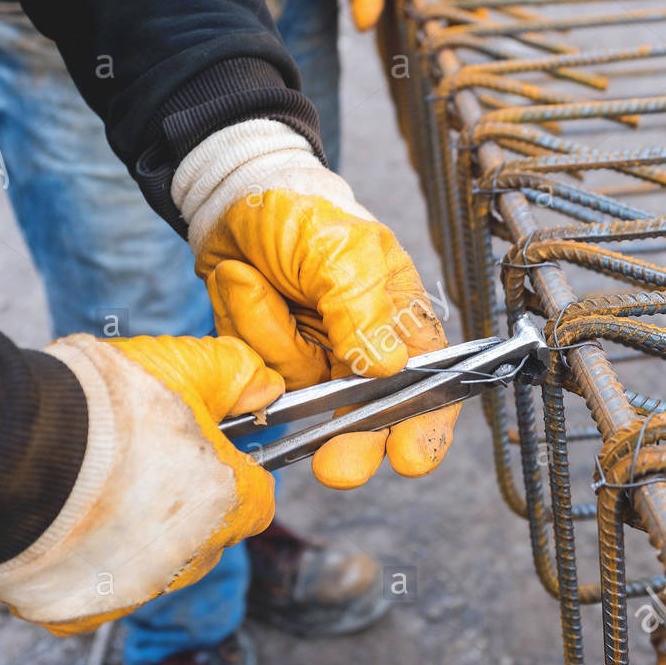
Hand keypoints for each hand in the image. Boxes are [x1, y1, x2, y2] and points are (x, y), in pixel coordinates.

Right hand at [0, 334, 283, 634]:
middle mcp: (190, 557)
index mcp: (227, 503)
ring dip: (140, 537)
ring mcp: (136, 589)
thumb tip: (266, 390)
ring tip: (103, 490)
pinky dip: (90, 571)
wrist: (13, 446)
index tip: (208, 448)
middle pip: (207, 536)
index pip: (257, 499)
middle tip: (147, 462)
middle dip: (188, 504)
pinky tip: (72, 531)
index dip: (234, 469)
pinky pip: (97, 598)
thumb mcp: (190, 367)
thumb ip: (239, 375)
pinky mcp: (81, 611)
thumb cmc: (105, 407)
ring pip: (155, 567)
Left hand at [173, 121, 458, 489]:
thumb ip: (363, 310)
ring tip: (257, 279)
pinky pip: (258, 370)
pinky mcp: (271, 361)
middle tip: (337, 467)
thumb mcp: (341, 251)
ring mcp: (315, 360)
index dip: (425, 425)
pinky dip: (246, 325)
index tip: (409, 456)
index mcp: (400, 322)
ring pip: (301, 391)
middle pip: (369, 418)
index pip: (429, 386)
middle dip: (352, 442)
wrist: (236, 197)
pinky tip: (244, 283)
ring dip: (273, 335)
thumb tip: (387, 367)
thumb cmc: (305, 213)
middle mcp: (362, 350)